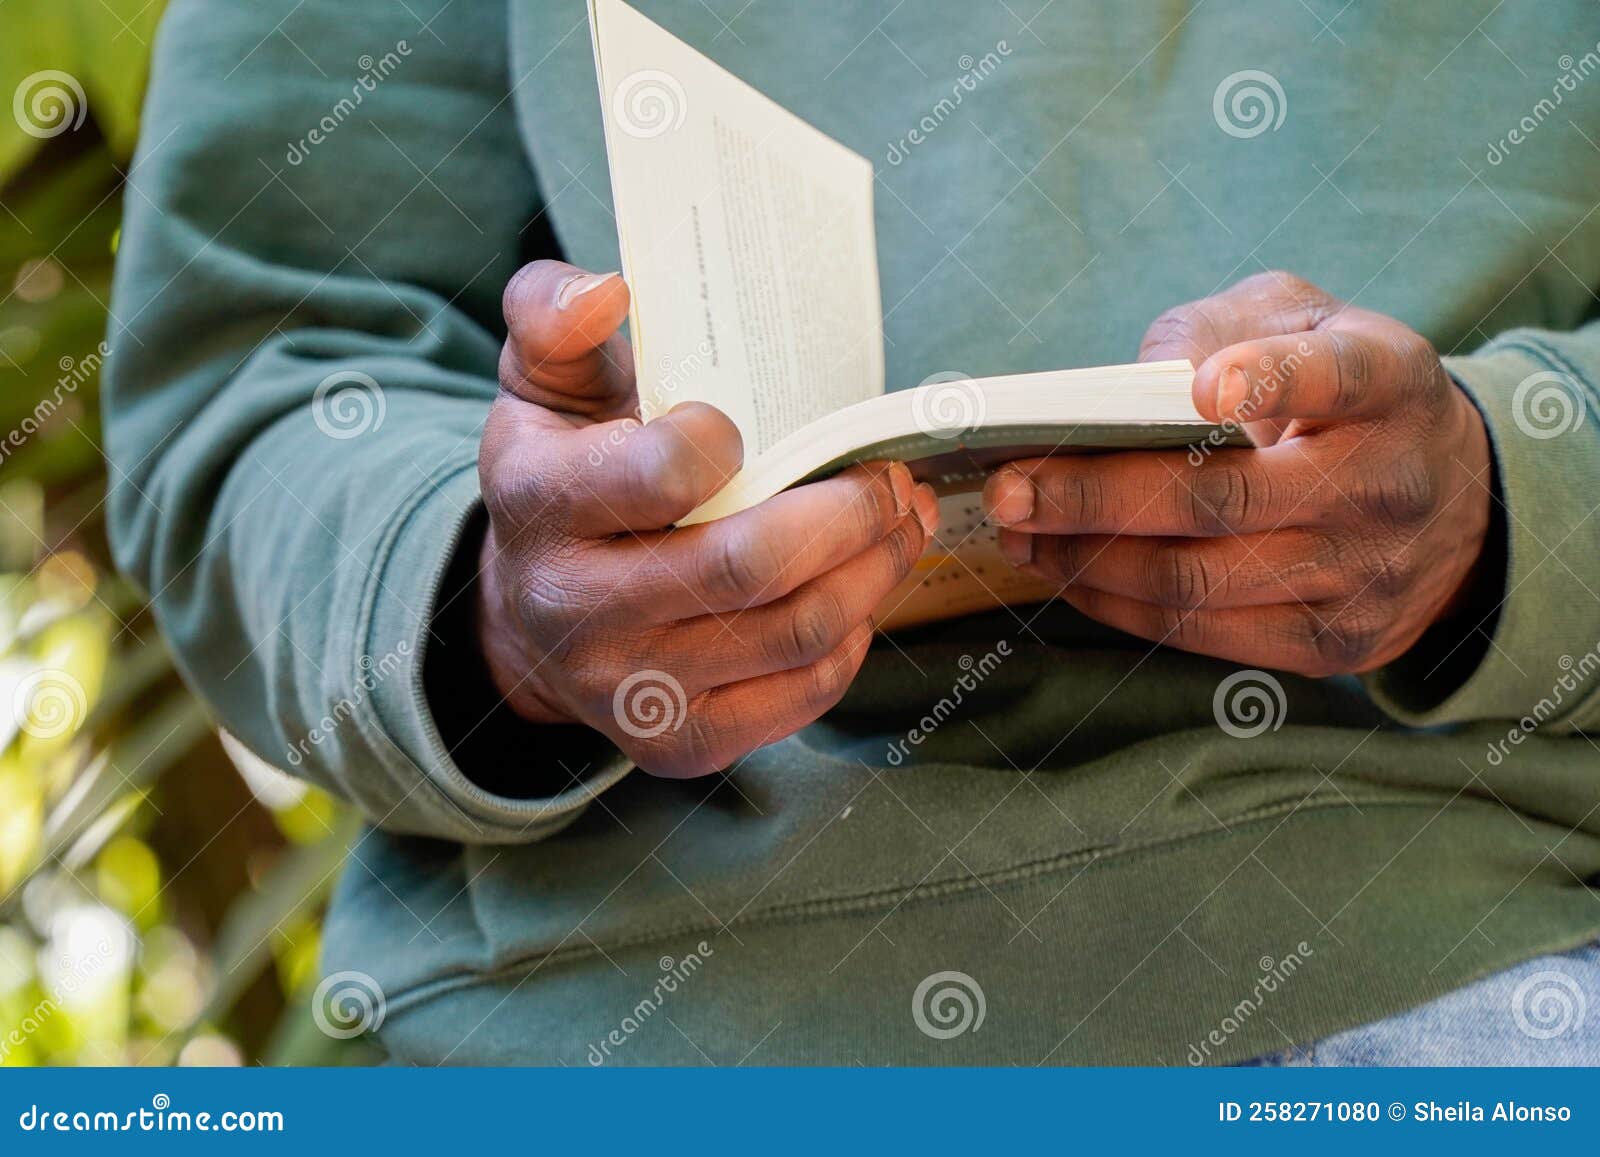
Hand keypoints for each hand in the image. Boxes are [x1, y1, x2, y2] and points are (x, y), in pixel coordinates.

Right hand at [475, 260, 938, 775]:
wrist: (529, 613)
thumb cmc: (563, 476)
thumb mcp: (540, 384)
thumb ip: (556, 316)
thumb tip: (612, 291)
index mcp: (539, 505)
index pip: (657, 475)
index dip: (722, 443)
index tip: (745, 425)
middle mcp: (574, 611)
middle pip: (749, 567)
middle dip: (850, 514)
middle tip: (892, 478)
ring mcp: (626, 690)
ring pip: (792, 633)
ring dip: (874, 572)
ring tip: (903, 523)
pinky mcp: (678, 742)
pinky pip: (799, 695)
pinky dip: (852, 638)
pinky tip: (861, 592)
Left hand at [982, 271, 1492, 676]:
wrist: (1454, 501)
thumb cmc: (1340, 391)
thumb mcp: (1302, 321)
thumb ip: (1220, 327)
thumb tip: (1136, 382)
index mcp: (1390, 383)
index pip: (1337, 377)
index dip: (1269, 380)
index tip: (1199, 388)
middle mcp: (1386, 485)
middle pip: (1224, 501)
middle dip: (1098, 497)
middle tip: (1009, 488)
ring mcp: (1363, 576)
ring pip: (1199, 580)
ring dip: (1088, 559)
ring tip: (1017, 531)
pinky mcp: (1332, 644)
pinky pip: (1202, 632)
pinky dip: (1118, 602)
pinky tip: (1067, 570)